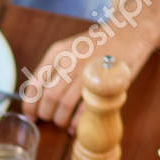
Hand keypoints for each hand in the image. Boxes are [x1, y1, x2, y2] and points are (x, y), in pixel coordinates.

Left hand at [23, 30, 150, 130]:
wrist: (129, 32)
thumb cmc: (96, 47)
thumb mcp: (69, 50)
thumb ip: (53, 72)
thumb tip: (36, 102)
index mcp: (56, 53)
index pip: (34, 85)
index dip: (30, 106)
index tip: (32, 117)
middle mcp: (69, 60)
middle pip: (48, 98)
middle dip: (46, 115)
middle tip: (50, 120)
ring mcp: (87, 71)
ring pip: (64, 105)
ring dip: (61, 120)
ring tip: (63, 123)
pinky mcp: (104, 81)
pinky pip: (84, 109)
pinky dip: (77, 122)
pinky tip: (75, 127)